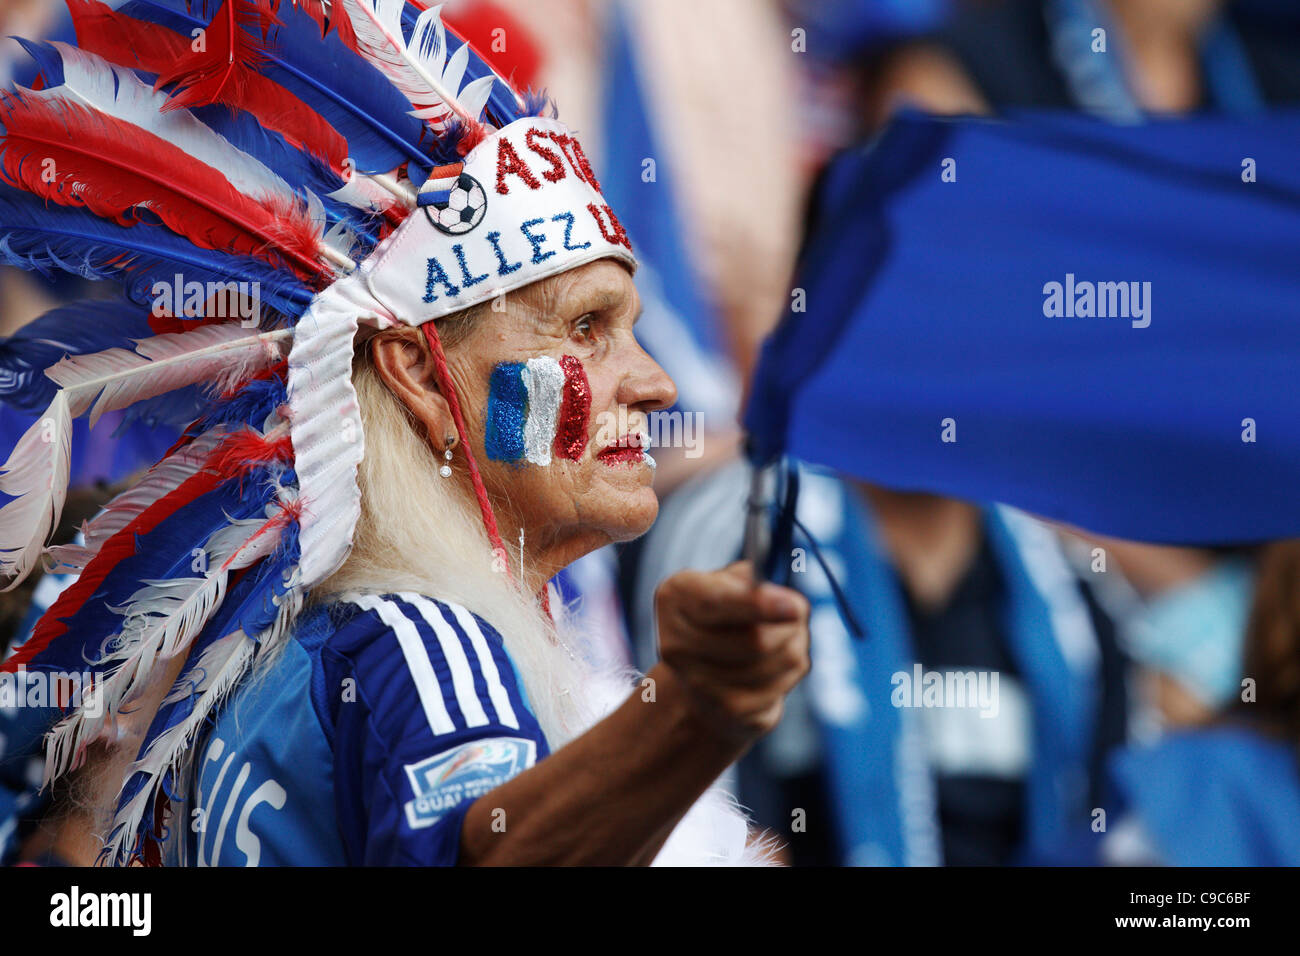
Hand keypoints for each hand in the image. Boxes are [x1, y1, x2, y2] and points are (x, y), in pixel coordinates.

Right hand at [654, 561, 810, 745]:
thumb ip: (754, 582)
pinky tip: (772, 669)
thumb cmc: (726, 616)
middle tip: (793, 616)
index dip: (758, 605)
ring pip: (775, 663)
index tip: (794, 607)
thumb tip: (787, 605)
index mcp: (675, 596)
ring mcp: (697, 683)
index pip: (714, 602)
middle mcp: (676, 643)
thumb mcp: (733, 582)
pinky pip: (777, 688)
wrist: (705, 674)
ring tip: (781, 641)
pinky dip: (787, 675)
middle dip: (789, 627)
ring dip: (793, 648)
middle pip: (755, 640)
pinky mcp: (726, 710)